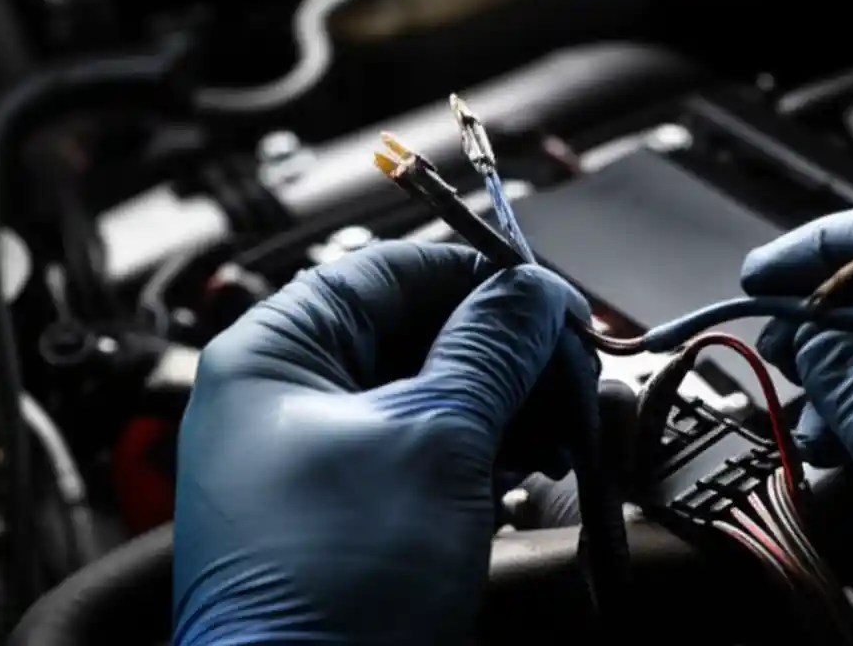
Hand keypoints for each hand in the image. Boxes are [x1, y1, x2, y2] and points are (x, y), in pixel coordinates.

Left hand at [172, 242, 592, 644]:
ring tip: (572, 422)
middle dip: (508, 349)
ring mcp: (330, 452)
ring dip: (513, 398)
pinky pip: (438, 445)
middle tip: (575, 366)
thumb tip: (534, 291)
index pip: (390, 272)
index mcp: (277, 354)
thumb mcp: (433, 438)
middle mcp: (295, 395)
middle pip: (422, 330)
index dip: (480, 277)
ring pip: (440, 389)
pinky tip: (545, 456)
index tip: (551, 298)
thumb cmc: (335, 580)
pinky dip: (495, 443)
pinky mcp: (368, 503)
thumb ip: (491, 348)